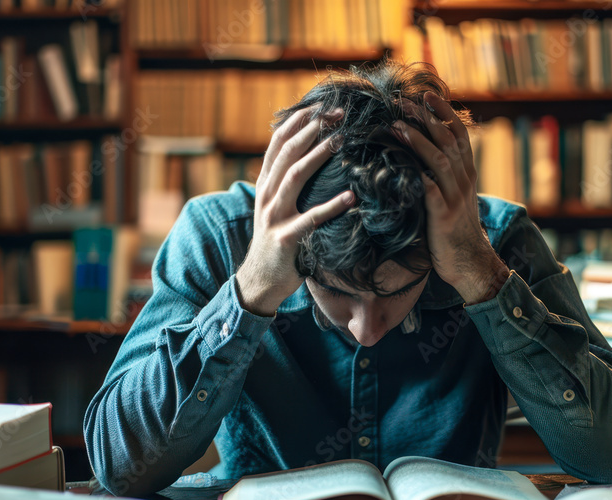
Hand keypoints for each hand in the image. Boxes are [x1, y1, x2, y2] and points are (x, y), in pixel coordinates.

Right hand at [235, 106, 353, 315]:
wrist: (259, 280)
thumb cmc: (277, 241)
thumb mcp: (277, 206)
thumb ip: (288, 183)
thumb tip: (313, 155)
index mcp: (265, 184)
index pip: (278, 143)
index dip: (298, 121)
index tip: (321, 106)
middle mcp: (266, 195)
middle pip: (287, 152)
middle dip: (312, 129)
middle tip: (338, 114)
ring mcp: (273, 216)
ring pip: (294, 176)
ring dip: (318, 155)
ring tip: (342, 140)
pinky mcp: (284, 239)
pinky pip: (310, 219)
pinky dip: (331, 207)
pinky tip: (351, 197)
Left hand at [394, 92, 508, 304]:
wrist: (469, 262)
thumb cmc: (454, 227)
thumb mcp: (454, 194)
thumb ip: (442, 173)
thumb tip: (421, 151)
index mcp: (467, 171)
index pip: (458, 132)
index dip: (443, 111)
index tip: (425, 94)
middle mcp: (464, 179)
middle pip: (448, 139)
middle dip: (425, 118)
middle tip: (402, 101)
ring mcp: (456, 197)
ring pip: (440, 160)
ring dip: (417, 141)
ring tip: (396, 126)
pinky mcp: (444, 216)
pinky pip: (432, 192)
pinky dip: (420, 178)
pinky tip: (404, 167)